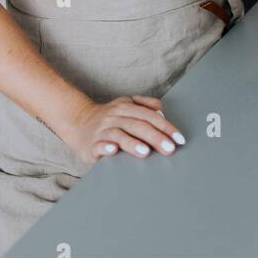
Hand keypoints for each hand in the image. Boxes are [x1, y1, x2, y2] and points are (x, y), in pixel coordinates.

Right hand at [63, 94, 185, 166]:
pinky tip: (113, 151)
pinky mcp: (91, 144)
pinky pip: (99, 145)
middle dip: (155, 137)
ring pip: (119, 135)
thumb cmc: (109, 117)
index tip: (179, 139)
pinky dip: (106, 147)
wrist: (78, 122)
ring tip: (146, 152)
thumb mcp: (126, 105)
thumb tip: (161, 108)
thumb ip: (144, 105)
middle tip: (169, 148)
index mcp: (126, 107)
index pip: (149, 116)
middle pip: (138, 125)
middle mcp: (115, 117)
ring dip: (133, 143)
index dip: (166, 127)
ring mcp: (103, 130)